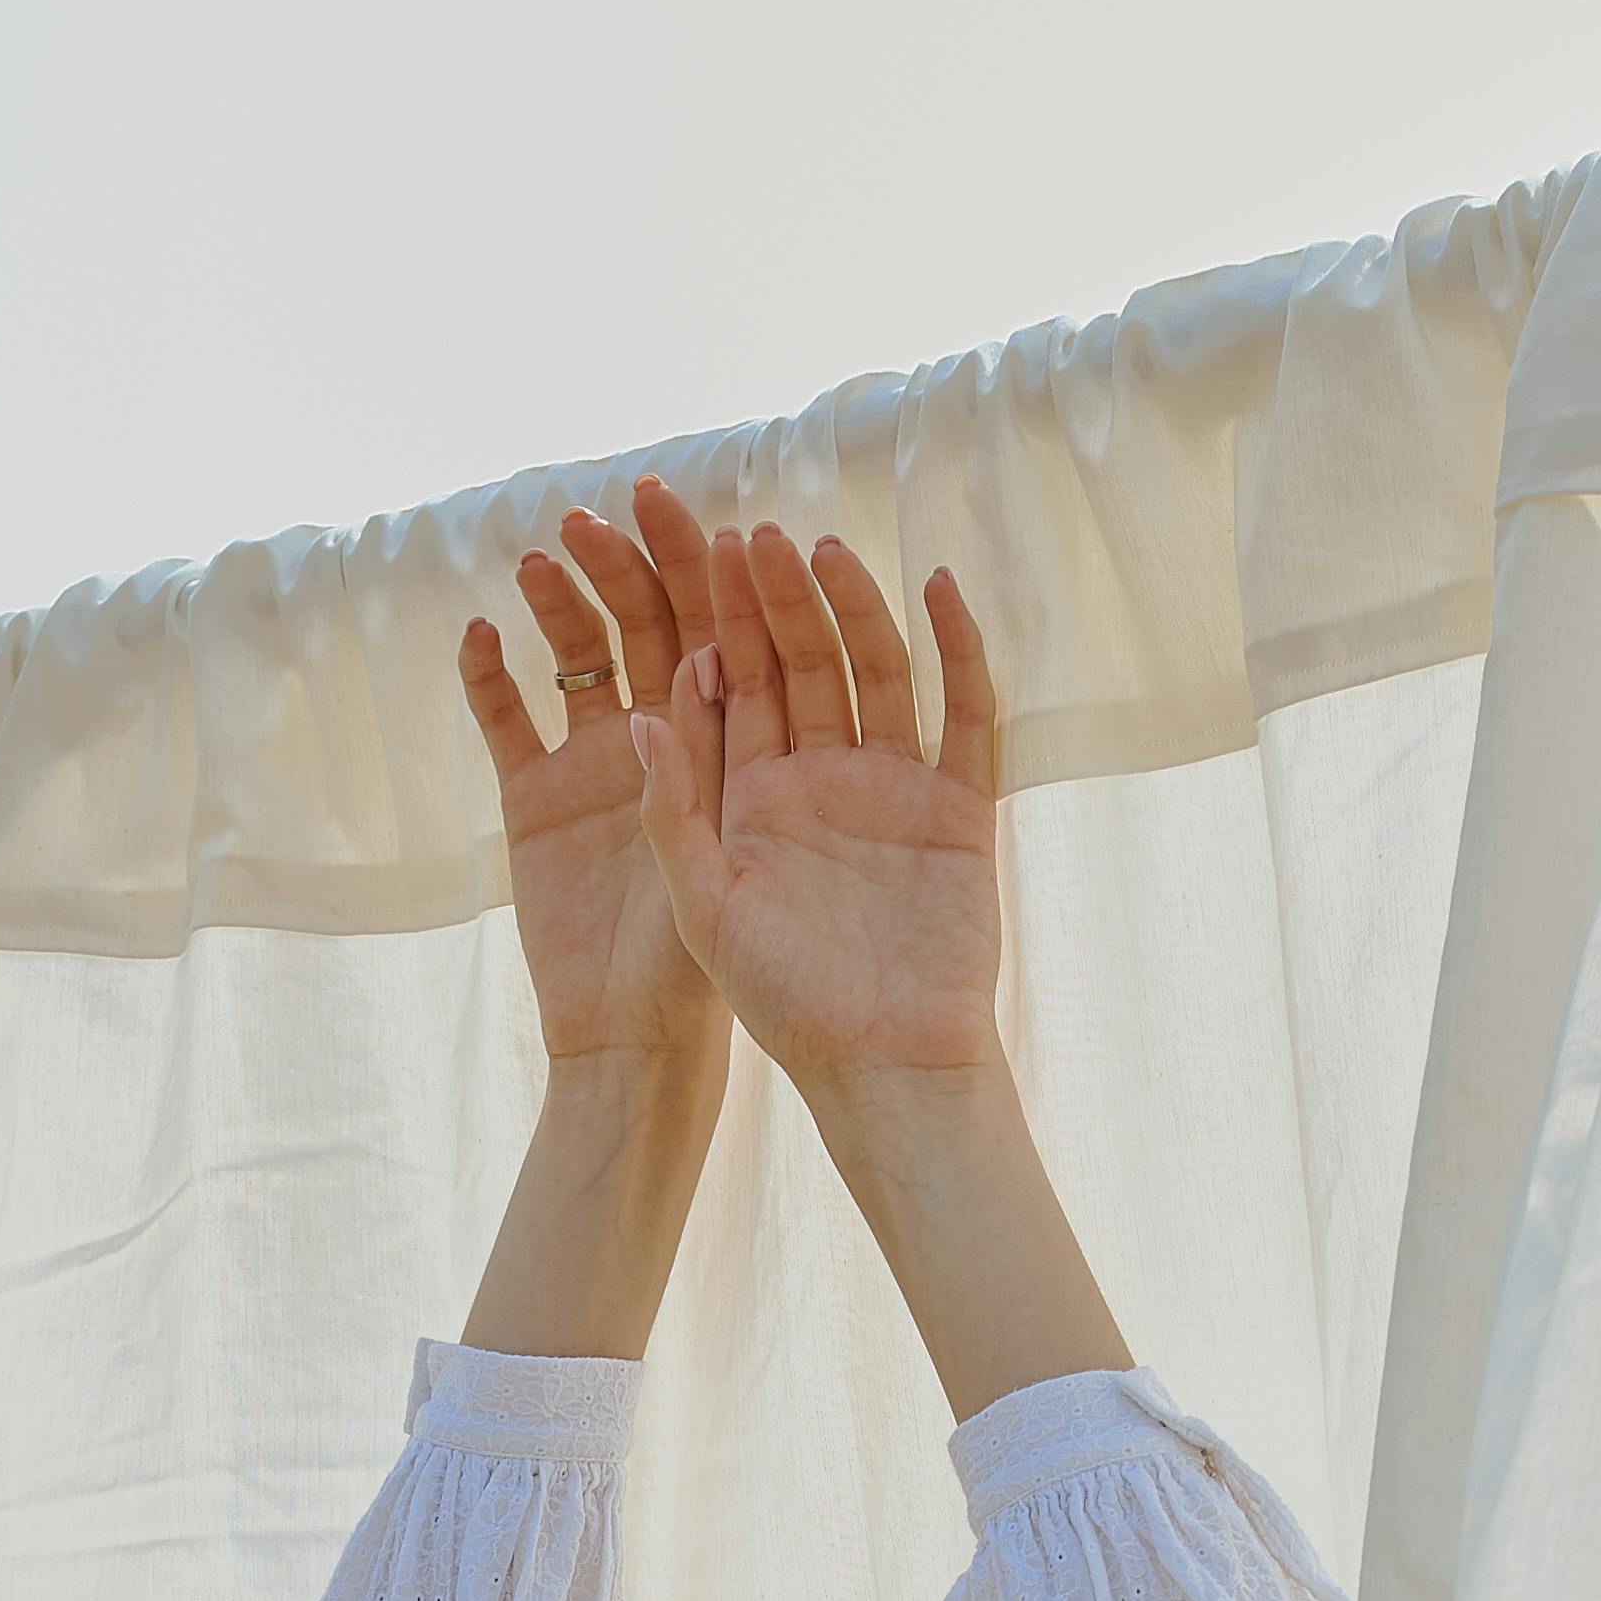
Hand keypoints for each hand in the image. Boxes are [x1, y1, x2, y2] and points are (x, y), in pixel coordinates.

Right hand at [457, 482, 729, 1096]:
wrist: (630, 1042)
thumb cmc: (702, 965)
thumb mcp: (718, 858)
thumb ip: (707, 762)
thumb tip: (706, 653)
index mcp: (721, 743)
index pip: (716, 631)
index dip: (700, 569)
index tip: (683, 511)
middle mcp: (660, 739)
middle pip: (643, 626)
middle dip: (623, 564)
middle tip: (597, 513)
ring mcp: (593, 762)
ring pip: (576, 658)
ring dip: (558, 603)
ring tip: (538, 562)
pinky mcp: (534, 797)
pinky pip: (506, 720)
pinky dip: (491, 678)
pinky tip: (482, 636)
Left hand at [627, 526, 1002, 1113]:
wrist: (886, 1070)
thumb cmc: (787, 1008)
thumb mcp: (705, 910)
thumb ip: (670, 814)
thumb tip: (637, 712)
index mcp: (754, 798)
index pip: (733, 688)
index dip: (716, 620)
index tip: (694, 553)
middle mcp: (822, 778)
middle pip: (800, 663)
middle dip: (774, 599)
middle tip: (752, 531)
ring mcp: (893, 785)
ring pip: (874, 672)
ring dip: (852, 610)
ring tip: (824, 549)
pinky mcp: (959, 806)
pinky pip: (963, 714)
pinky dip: (957, 652)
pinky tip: (938, 590)